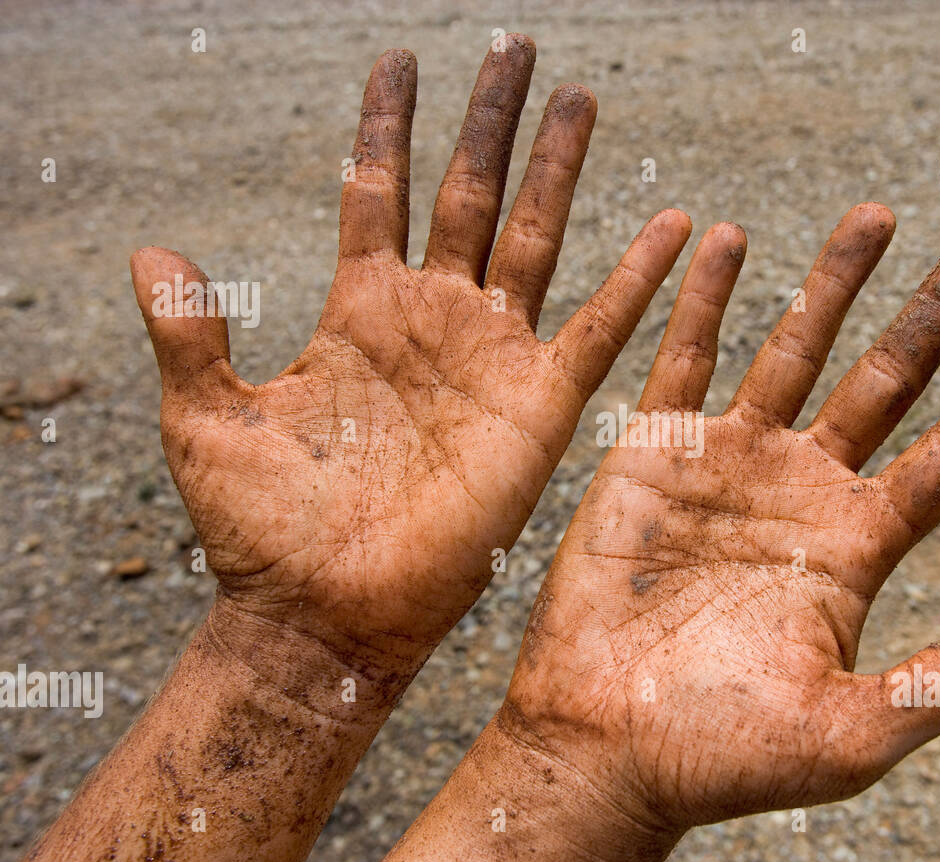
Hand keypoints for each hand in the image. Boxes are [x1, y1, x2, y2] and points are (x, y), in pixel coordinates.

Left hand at [129, 38, 690, 682]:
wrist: (330, 610)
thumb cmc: (264, 530)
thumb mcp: (205, 421)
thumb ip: (188, 331)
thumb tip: (150, 249)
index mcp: (357, 310)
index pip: (376, 192)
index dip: (386, 126)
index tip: (400, 58)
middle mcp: (431, 319)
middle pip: (467, 193)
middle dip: (490, 120)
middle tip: (515, 47)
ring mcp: (490, 357)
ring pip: (533, 237)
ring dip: (557, 168)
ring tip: (580, 95)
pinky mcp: (539, 407)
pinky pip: (600, 329)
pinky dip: (638, 278)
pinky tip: (673, 225)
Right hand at [387, 207, 939, 861]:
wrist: (602, 741)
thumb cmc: (720, 754)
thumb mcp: (844, 733)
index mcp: (860, 547)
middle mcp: (808, 491)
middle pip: (892, 379)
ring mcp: (734, 464)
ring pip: (797, 350)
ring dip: (837, 282)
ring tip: (880, 214)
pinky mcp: (659, 452)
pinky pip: (687, 356)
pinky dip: (705, 298)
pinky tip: (728, 239)